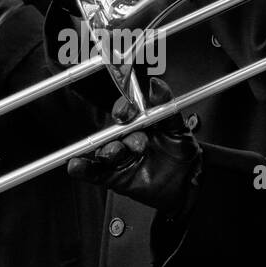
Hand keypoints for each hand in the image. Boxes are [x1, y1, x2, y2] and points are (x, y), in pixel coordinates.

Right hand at [68, 77, 201, 214]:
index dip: (123, 110)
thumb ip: (166, 106)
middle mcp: (126, 138)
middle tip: (137, 142)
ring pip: (104, 151)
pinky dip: (83, 169)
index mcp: (138, 122)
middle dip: (119, 135)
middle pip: (112, 131)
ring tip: (117, 153)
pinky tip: (76, 165)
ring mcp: (119, 158)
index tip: (126, 112)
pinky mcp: (114, 178)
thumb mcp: (178, 126)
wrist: (190, 183)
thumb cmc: (183, 152)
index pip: (124, 112)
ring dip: (108, 151)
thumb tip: (156, 84)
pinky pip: (95, 173)